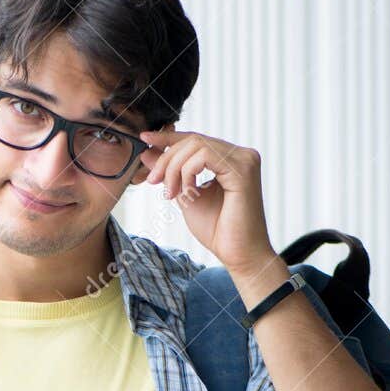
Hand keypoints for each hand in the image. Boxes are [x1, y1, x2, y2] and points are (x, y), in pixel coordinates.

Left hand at [138, 129, 277, 275]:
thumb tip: (148, 152)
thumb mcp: (184, 194)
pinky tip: (186, 193)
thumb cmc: (217, 229)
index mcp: (230, 159)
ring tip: (170, 194)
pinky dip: (187, 172)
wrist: (237, 253)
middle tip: (153, 181)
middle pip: (193, 140)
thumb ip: (170, 172)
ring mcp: (244, 160)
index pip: (195, 140)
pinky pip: (204, 156)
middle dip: (166, 159)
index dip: (168, 137)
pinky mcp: (243, 170)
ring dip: (174, 168)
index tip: (144, 139)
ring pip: (196, 145)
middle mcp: (241, 155)